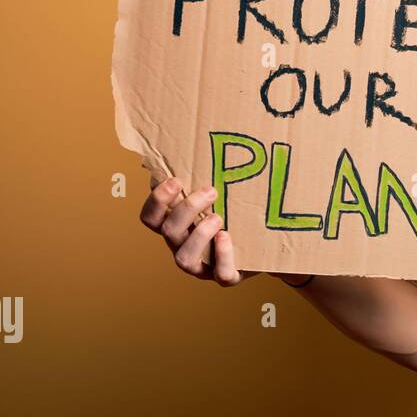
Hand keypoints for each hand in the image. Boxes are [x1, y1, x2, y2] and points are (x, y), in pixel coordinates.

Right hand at [139, 176, 259, 286]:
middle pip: (167, 232)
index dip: (157, 200)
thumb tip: (196, 139)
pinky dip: (222, 256)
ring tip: (219, 217)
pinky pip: (219, 274)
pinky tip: (227, 237)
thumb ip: (203, 177)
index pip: (149, 217)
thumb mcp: (219, 196)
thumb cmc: (236, 214)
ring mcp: (202, 266)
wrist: (267, 245)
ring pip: (183, 258)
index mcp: (176, 226)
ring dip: (198, 234)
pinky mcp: (226, 277)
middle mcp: (182, 247)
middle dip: (186, 209)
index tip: (176, 180)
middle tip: (211, 190)